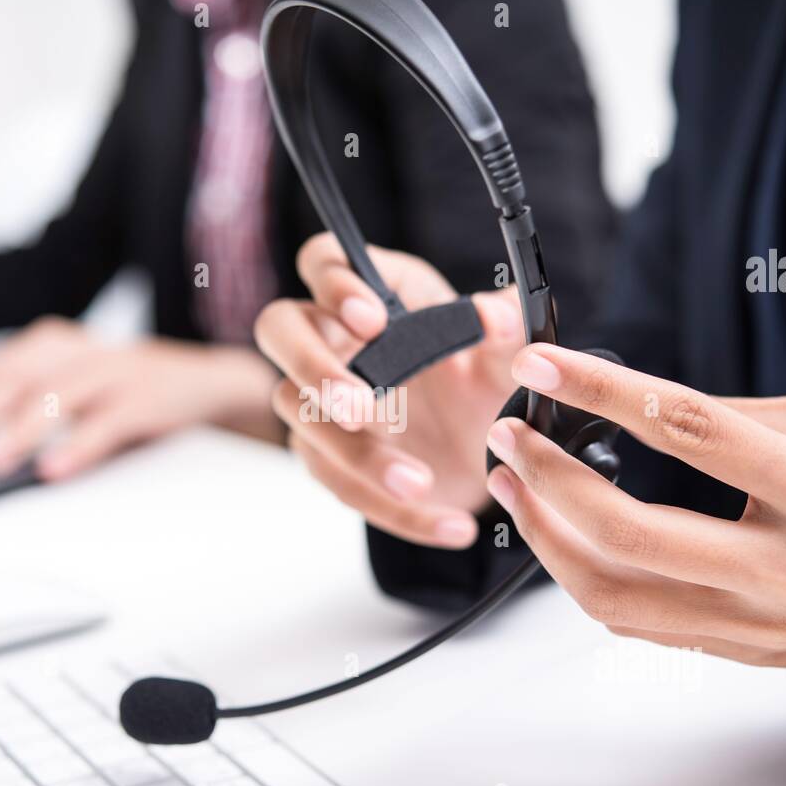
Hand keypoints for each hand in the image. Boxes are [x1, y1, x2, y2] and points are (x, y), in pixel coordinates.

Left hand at [0, 317, 279, 479]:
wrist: (207, 381)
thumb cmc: (131, 391)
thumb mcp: (80, 388)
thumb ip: (34, 405)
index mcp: (58, 346)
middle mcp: (82, 353)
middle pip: (18, 376)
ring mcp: (116, 372)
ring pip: (57, 393)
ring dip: (21, 429)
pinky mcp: (147, 398)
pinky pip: (107, 421)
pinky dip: (78, 445)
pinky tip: (54, 468)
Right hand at [256, 234, 525, 549]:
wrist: (487, 451)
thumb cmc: (482, 379)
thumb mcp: (504, 355)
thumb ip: (503, 328)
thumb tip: (494, 314)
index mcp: (376, 293)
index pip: (323, 262)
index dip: (335, 286)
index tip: (371, 320)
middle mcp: (334, 340)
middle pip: (280, 331)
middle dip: (314, 368)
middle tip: (360, 406)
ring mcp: (321, 401)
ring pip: (300, 417)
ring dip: (357, 454)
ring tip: (419, 483)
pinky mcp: (329, 457)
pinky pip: (341, 484)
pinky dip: (392, 509)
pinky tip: (448, 523)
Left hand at [485, 344, 785, 679]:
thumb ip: (728, 421)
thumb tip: (630, 407)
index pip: (686, 429)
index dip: (601, 392)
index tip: (542, 366)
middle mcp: (784, 567)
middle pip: (630, 530)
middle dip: (548, 478)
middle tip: (509, 436)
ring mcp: (757, 621)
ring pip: (613, 593)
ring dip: (546, 537)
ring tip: (514, 488)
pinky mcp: (737, 651)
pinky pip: (634, 622)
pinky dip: (582, 576)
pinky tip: (559, 536)